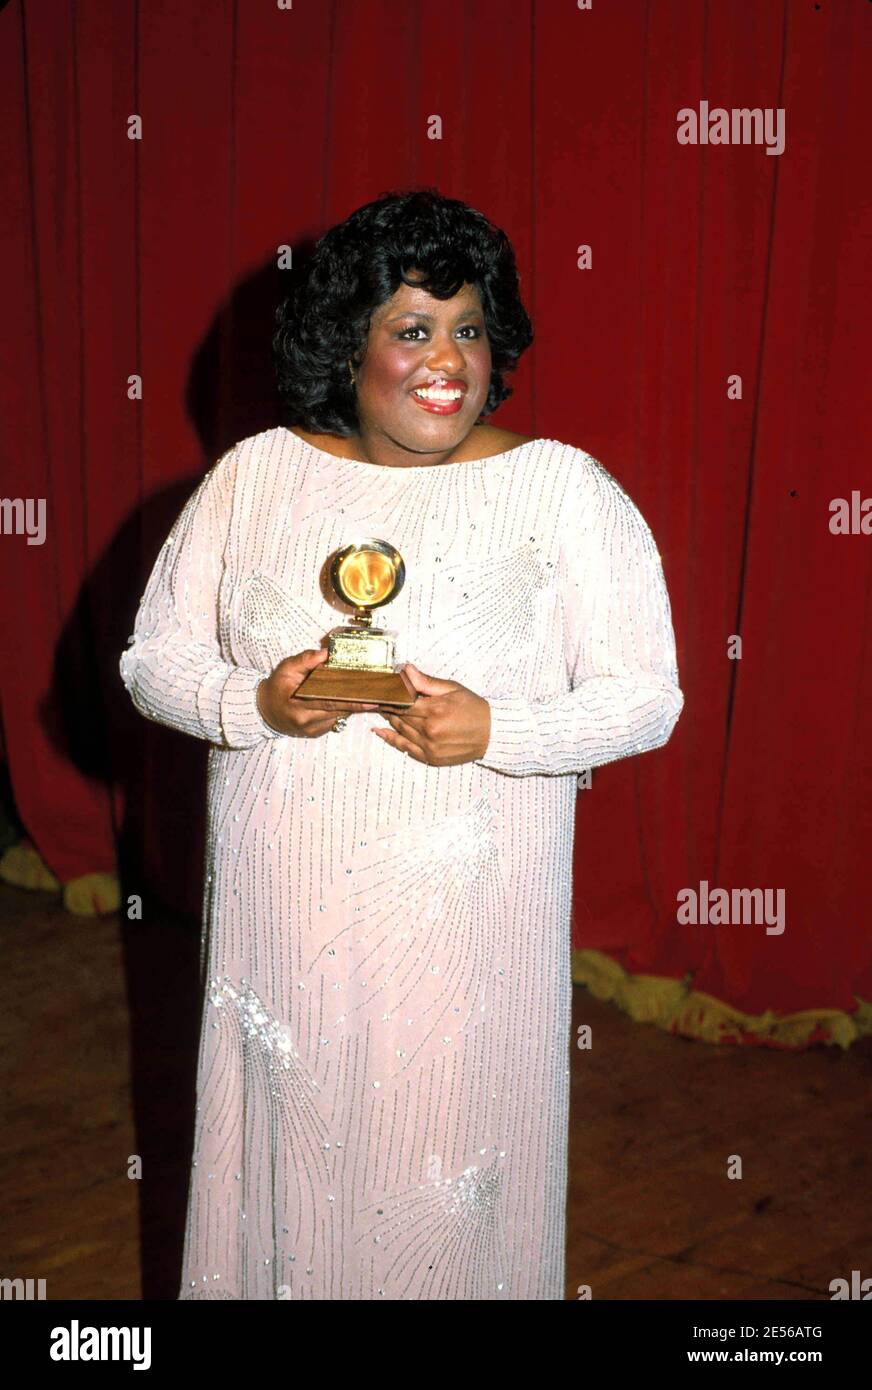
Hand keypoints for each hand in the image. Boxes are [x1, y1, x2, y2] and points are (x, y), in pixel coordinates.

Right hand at [257, 648, 381, 737]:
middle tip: (378, 696)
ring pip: (339, 717)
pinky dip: (342, 710)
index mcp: (298, 706)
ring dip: (351, 706)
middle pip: (339, 711)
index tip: (371, 699)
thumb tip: (326, 653)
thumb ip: (305, 660)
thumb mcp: (286, 669)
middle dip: (358, 704)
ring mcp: (312, 730)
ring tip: (366, 695)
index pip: (330, 703)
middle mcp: (306, 721)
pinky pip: (334, 721)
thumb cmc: (276, 688)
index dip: (352, 702)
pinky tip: (348, 701)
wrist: (265, 710)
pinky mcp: (316, 733)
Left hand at [371, 662, 490, 765]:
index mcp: (435, 710)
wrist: (492, 733)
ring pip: (400, 731)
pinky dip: (391, 739)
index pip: (401, 702)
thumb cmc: (474, 708)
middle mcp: (430, 730)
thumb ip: (426, 682)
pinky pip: (405, 748)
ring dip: (389, 720)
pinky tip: (380, 731)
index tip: (377, 690)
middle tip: (375, 698)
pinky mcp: (431, 758)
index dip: (387, 696)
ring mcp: (430, 746)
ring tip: (379, 709)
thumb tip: (405, 669)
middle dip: (386, 706)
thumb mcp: (452, 689)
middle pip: (399, 716)